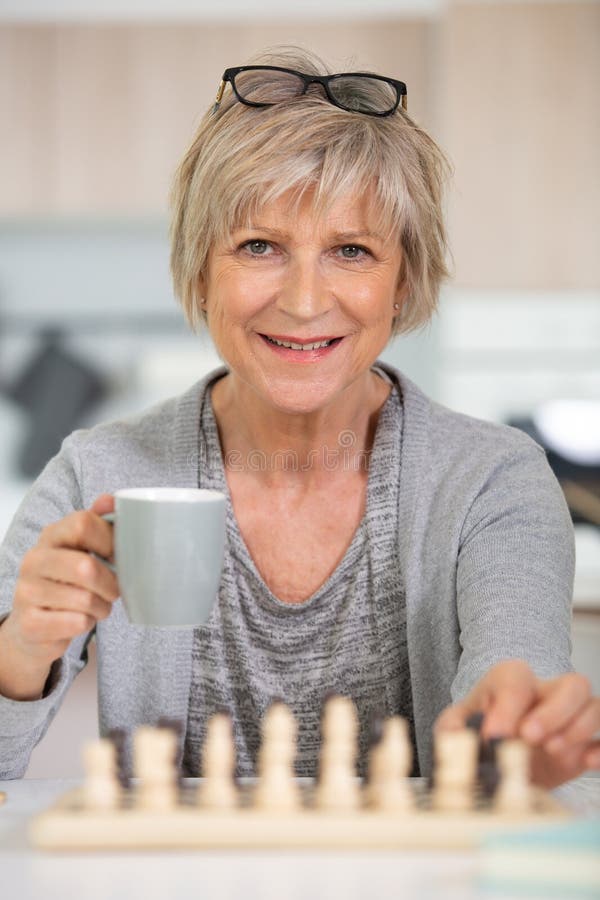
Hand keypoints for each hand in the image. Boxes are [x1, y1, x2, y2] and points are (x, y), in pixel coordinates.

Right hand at [1, 494, 119, 676]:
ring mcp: (27, 592)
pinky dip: (87, 623)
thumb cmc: (66, 583)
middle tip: (112, 591)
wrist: (34, 625)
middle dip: (111, 584)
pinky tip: (79, 620)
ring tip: (95, 606)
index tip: (116, 556)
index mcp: (50, 536)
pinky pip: (77, 623)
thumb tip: (111, 499)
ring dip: (101, 607)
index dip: (109, 540)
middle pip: (86, 567)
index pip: (83, 523)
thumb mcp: (81, 550)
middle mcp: (34, 560)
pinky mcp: (30, 624)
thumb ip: (98, 523)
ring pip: (85, 599)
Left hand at [435, 660, 599, 787]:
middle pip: (572, 684)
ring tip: (550, 751)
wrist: (492, 757)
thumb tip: (458, 735)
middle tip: (530, 738)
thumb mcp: (454, 726)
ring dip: (578, 729)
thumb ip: (452, 728)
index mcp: (511, 680)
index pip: (518, 679)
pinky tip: (586, 762)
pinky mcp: (583, 744)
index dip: (509, 705)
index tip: (495, 735)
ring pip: (594, 706)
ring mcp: (569, 717)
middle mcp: (546, 691)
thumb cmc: (475, 732)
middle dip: (555, 711)